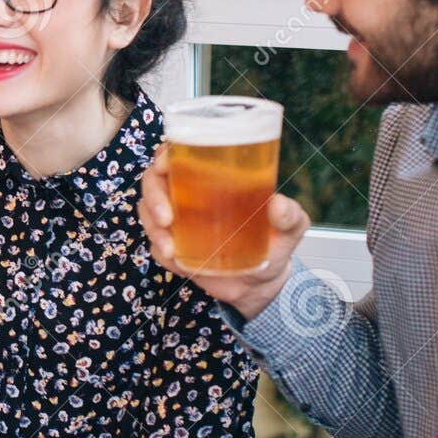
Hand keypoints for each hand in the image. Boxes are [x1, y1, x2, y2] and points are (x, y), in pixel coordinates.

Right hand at [137, 144, 310, 321]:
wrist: (261, 284)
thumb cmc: (274, 244)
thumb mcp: (290, 227)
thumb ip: (290, 216)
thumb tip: (278, 205)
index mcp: (212, 177)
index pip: (179, 154)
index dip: (164, 154)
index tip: (165, 164)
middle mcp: (189, 194)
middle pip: (154, 181)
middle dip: (154, 197)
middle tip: (167, 218)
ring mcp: (177, 221)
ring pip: (147, 212)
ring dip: (152, 228)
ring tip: (171, 247)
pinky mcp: (172, 247)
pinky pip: (154, 245)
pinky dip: (161, 251)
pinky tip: (177, 260)